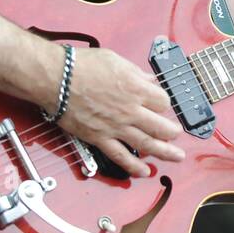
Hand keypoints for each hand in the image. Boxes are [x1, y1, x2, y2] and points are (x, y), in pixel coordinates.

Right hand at [56, 46, 185, 177]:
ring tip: (177, 157)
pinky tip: (144, 171)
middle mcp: (130, 110)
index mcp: (136, 88)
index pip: (163, 101)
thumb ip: (137, 73)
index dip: (164, 103)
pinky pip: (121, 156)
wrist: (56, 79)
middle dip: (173, 132)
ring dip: (165, 152)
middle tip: (177, 134)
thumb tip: (150, 79)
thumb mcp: (117, 61)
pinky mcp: (100, 138)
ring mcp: (116, 126)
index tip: (161, 104)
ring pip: (147, 144)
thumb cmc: (82, 66)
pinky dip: (134, 166)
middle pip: (161, 126)